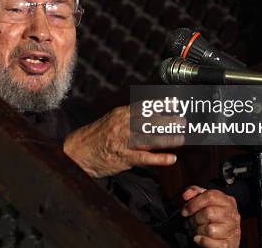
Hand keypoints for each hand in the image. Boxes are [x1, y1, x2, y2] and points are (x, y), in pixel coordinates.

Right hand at [63, 105, 183, 177]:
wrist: (78, 152)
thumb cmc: (98, 136)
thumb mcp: (112, 120)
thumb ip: (130, 118)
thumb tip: (153, 116)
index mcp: (120, 114)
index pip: (144, 106)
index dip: (161, 104)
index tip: (175, 103)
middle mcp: (122, 125)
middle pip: (150, 121)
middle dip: (169, 121)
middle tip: (183, 122)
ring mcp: (123, 141)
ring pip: (150, 138)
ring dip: (168, 139)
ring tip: (182, 139)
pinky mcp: (123, 157)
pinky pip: (144, 157)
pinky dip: (159, 158)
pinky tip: (171, 159)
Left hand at [182, 186, 240, 247]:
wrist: (226, 237)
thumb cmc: (213, 217)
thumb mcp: (205, 201)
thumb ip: (195, 193)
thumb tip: (186, 195)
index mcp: (227, 201)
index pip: (210, 196)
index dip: (194, 203)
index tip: (185, 211)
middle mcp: (232, 215)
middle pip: (209, 213)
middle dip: (194, 219)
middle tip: (188, 222)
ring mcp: (233, 230)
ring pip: (210, 230)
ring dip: (197, 231)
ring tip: (194, 230)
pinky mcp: (229, 244)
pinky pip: (212, 243)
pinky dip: (202, 241)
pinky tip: (198, 238)